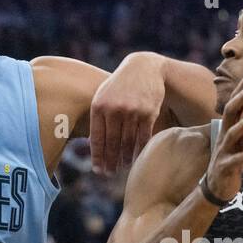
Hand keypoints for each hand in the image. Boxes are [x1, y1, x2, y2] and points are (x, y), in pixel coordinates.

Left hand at [89, 52, 168, 175]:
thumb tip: (93, 147)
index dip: (97, 157)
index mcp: (99, 106)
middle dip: (111, 162)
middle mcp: (115, 109)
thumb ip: (98, 119)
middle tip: (110, 174)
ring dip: (125, 158)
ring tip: (122, 167)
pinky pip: (143, 138)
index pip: (96, 138)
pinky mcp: (149, 113)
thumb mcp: (103, 96)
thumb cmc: (119, 86)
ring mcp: (133, 111)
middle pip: (112, 143)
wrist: (143, 68)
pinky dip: (139, 150)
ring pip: (128, 142)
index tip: (98, 171)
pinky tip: (136, 158)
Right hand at [201, 71, 242, 202]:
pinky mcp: (224, 166)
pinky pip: (234, 161)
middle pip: (230, 110)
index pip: (235, 101)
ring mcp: (223, 150)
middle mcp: (225, 135)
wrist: (216, 186)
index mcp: (230, 127)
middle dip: (242, 97)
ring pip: (231, 134)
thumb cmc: (236, 162)